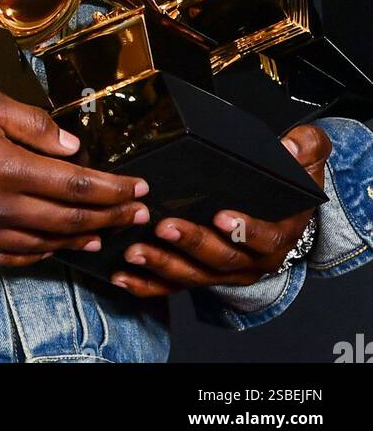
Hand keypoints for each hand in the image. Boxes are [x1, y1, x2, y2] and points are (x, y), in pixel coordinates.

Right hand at [0, 84, 150, 268]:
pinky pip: (11, 256)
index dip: (113, 190)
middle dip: (109, 216)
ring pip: (44, 243)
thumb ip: (32, 124)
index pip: (76, 186)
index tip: (138, 188)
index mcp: (8, 167)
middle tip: (137, 214)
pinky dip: (40, 254)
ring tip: (105, 232)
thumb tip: (71, 145)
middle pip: (68, 220)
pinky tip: (53, 247)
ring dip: (80, 239)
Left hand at [108, 123, 331, 296]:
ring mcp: (224, 272)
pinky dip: (148, 284)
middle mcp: (251, 260)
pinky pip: (174, 285)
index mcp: (278, 235)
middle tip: (164, 227)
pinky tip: (123, 276)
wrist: (283, 219)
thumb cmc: (289, 188)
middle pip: (221, 258)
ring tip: (134, 251)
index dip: (244, 230)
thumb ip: (305, 149)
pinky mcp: (201, 275)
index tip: (221, 217)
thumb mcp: (307, 164)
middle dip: (191, 243)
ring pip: (193, 275)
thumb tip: (289, 145)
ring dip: (163, 265)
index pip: (264, 237)